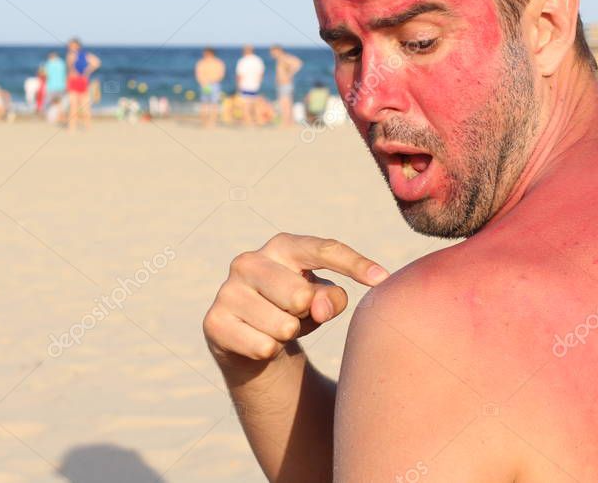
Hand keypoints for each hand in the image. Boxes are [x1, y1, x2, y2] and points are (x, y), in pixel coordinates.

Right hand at [203, 233, 388, 362]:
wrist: (250, 342)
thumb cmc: (295, 311)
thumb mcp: (321, 303)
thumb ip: (330, 299)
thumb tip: (317, 305)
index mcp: (281, 246)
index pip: (323, 249)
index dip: (355, 264)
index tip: (383, 279)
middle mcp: (249, 261)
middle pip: (302, 295)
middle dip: (307, 315)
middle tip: (295, 316)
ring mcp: (227, 290)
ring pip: (283, 326)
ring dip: (287, 335)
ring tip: (277, 328)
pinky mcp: (214, 322)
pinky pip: (263, 347)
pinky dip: (269, 352)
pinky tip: (259, 342)